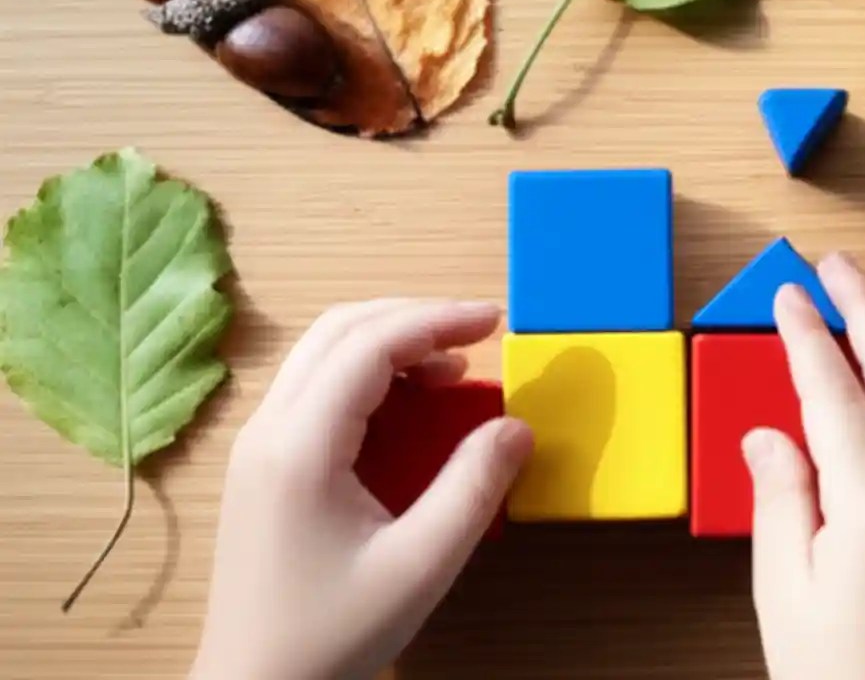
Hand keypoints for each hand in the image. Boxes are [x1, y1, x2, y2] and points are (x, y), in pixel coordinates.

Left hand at [190, 300, 532, 679]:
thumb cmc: (331, 635)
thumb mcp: (420, 566)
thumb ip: (473, 489)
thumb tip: (516, 427)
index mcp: (300, 447)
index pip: (369, 344)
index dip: (436, 320)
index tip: (493, 321)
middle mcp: (268, 430)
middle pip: (338, 331)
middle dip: (413, 319)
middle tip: (476, 334)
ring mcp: (257, 445)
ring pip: (321, 353)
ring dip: (388, 343)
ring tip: (451, 368)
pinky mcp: (261, 464)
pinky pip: (315, 387)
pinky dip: (367, 373)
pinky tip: (408, 403)